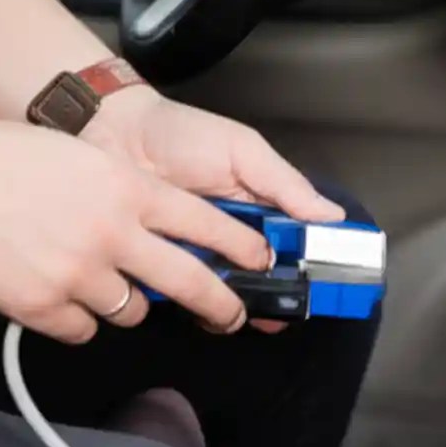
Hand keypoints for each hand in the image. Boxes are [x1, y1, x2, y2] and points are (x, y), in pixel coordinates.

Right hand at [0, 118, 271, 342]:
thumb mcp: (79, 160)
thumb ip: (124, 193)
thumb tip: (159, 225)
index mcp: (126, 189)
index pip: (206, 223)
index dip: (242, 247)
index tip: (261, 261)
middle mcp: (113, 232)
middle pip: (190, 281)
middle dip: (220, 304)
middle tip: (231, 314)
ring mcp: (79, 273)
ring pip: (133, 310)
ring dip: (125, 301)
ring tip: (92, 278)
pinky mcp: (44, 305)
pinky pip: (83, 329)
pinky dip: (76, 317)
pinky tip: (54, 292)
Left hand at [82, 87, 344, 333]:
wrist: (111, 132)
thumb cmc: (181, 135)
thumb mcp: (242, 151)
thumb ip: (284, 184)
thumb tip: (334, 218)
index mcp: (256, 211)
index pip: (291, 248)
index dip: (306, 271)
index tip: (321, 291)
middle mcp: (227, 238)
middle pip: (259, 279)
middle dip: (271, 299)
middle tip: (277, 312)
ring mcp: (192, 255)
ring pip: (222, 292)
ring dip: (234, 306)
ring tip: (239, 314)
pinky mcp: (157, 267)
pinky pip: (179, 295)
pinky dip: (190, 304)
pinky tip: (200, 310)